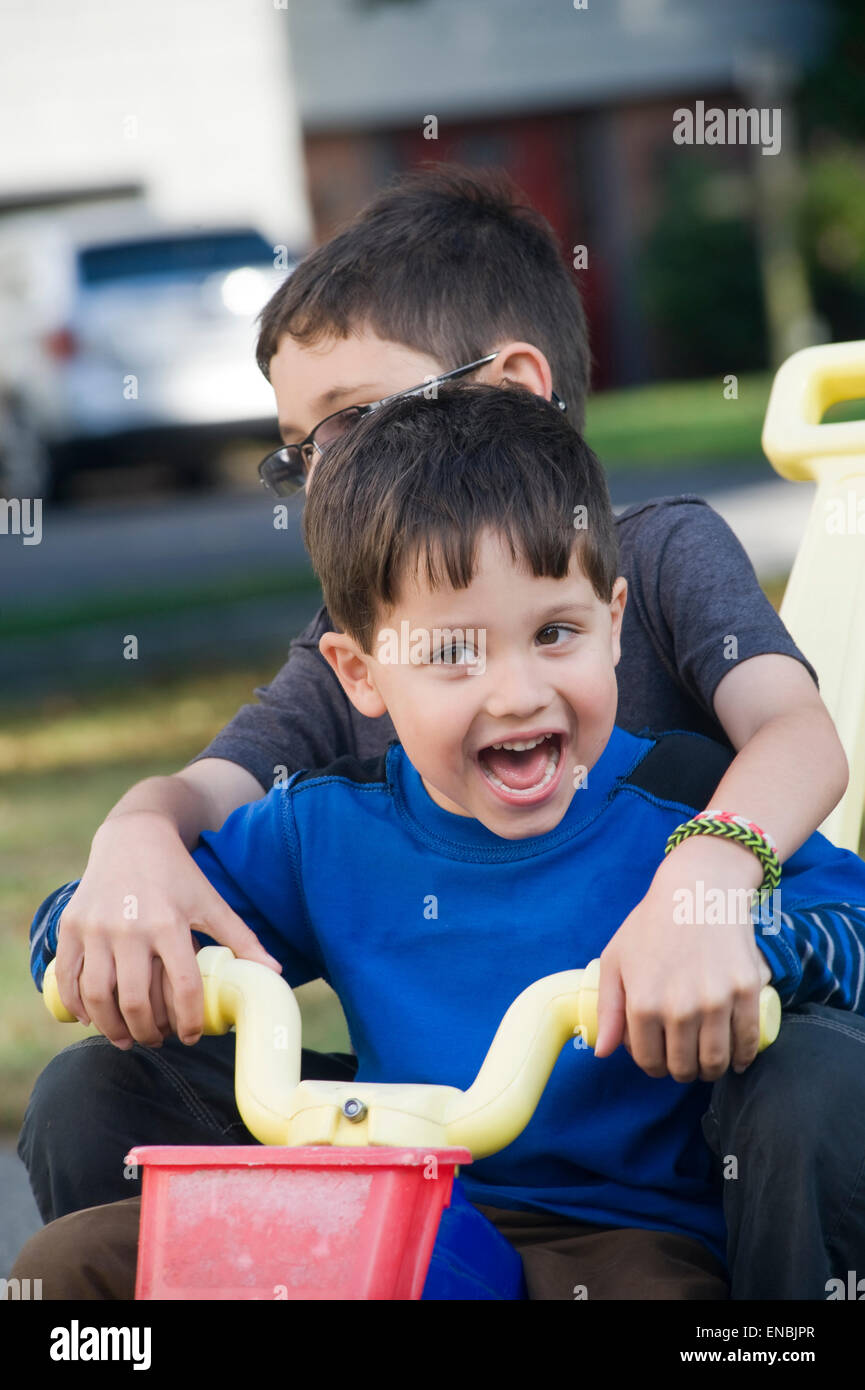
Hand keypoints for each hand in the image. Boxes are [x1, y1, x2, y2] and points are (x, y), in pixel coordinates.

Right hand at [53, 812, 281, 1049]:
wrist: (133, 837)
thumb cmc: (178, 875)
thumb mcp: (211, 902)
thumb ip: (241, 938)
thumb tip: (275, 972)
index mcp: (169, 923)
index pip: (182, 988)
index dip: (188, 1021)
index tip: (191, 1036)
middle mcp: (130, 928)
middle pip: (135, 1001)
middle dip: (148, 1033)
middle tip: (157, 1041)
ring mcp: (96, 928)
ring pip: (98, 996)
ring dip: (111, 1027)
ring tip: (126, 1039)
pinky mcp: (71, 926)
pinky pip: (68, 977)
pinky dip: (77, 1005)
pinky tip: (91, 1018)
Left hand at [594, 835, 771, 1081]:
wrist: (698, 889)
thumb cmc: (651, 924)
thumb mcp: (616, 960)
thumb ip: (607, 1009)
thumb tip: (603, 1053)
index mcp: (644, 1004)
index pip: (648, 1060)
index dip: (651, 1064)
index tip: (657, 1057)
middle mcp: (679, 1008)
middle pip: (682, 1066)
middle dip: (679, 1070)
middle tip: (683, 1060)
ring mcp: (716, 1001)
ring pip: (715, 1061)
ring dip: (710, 1069)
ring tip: (707, 1061)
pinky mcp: (747, 991)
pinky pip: (748, 1040)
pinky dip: (743, 1057)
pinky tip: (736, 1058)